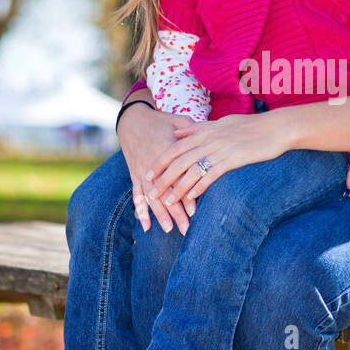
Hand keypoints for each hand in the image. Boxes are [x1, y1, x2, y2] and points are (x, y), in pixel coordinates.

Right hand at [117, 102, 198, 234]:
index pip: (178, 178)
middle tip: (187, 228)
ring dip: (161, 215)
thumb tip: (216, 136)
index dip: (186, 194)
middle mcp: (153, 166)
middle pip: (166, 193)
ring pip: (152, 198)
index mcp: (166, 152)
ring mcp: (142, 172)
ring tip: (170, 230)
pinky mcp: (135, 175)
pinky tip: (147, 226)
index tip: (196, 210)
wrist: (132, 120)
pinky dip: (141, 211)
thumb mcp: (180, 121)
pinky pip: (136, 196)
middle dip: (176, 212)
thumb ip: (196, 131)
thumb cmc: (161, 120)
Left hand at [145, 109, 293, 205]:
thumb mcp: (220, 122)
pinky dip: (200, 187)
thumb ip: (197, 128)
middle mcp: (208, 140)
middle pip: (178, 162)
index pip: (174, 148)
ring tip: (167, 201)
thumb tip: (177, 133)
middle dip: (162, 179)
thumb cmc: (250, 126)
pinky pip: (211, 175)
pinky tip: (192, 198)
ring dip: (177, 188)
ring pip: (192, 170)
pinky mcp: (233, 160)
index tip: (147, 174)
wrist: (275, 128)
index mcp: (204, 131)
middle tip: (151, 193)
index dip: (159, 162)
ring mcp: (220, 150)